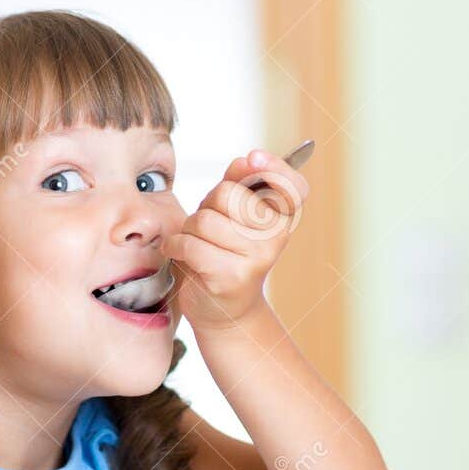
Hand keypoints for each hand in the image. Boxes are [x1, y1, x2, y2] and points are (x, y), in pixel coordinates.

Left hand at [163, 147, 310, 331]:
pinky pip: (190, 245)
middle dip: (207, 204)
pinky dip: (175, 246)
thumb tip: (244, 161)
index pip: (293, 187)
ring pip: (204, 220)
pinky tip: (179, 253)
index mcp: (283, 219)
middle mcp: (277, 238)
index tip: (252, 158)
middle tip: (210, 226)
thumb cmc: (223, 253)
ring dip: (188, 229)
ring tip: (197, 243)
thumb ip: (239, 183)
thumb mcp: (233, 215)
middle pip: (228, 193)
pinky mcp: (231, 277)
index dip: (275, 168)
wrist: (222, 310)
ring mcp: (257, 259)